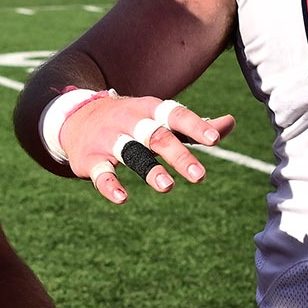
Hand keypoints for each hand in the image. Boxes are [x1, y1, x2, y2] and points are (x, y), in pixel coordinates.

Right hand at [59, 94, 233, 203]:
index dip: (194, 126)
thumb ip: (192, 125)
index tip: (214, 140)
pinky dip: (110, 185)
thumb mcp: (158, 117)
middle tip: (200, 176)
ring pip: (130, 152)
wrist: (76, 116)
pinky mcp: (90, 159)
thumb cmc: (130, 120)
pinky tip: (122, 198)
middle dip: (178, 155)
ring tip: (168, 187)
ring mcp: (108, 139)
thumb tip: (231, 123)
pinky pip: (100, 172)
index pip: (175, 114)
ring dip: (149, 169)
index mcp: (150, 109)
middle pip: (156, 136)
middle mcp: (130, 121)